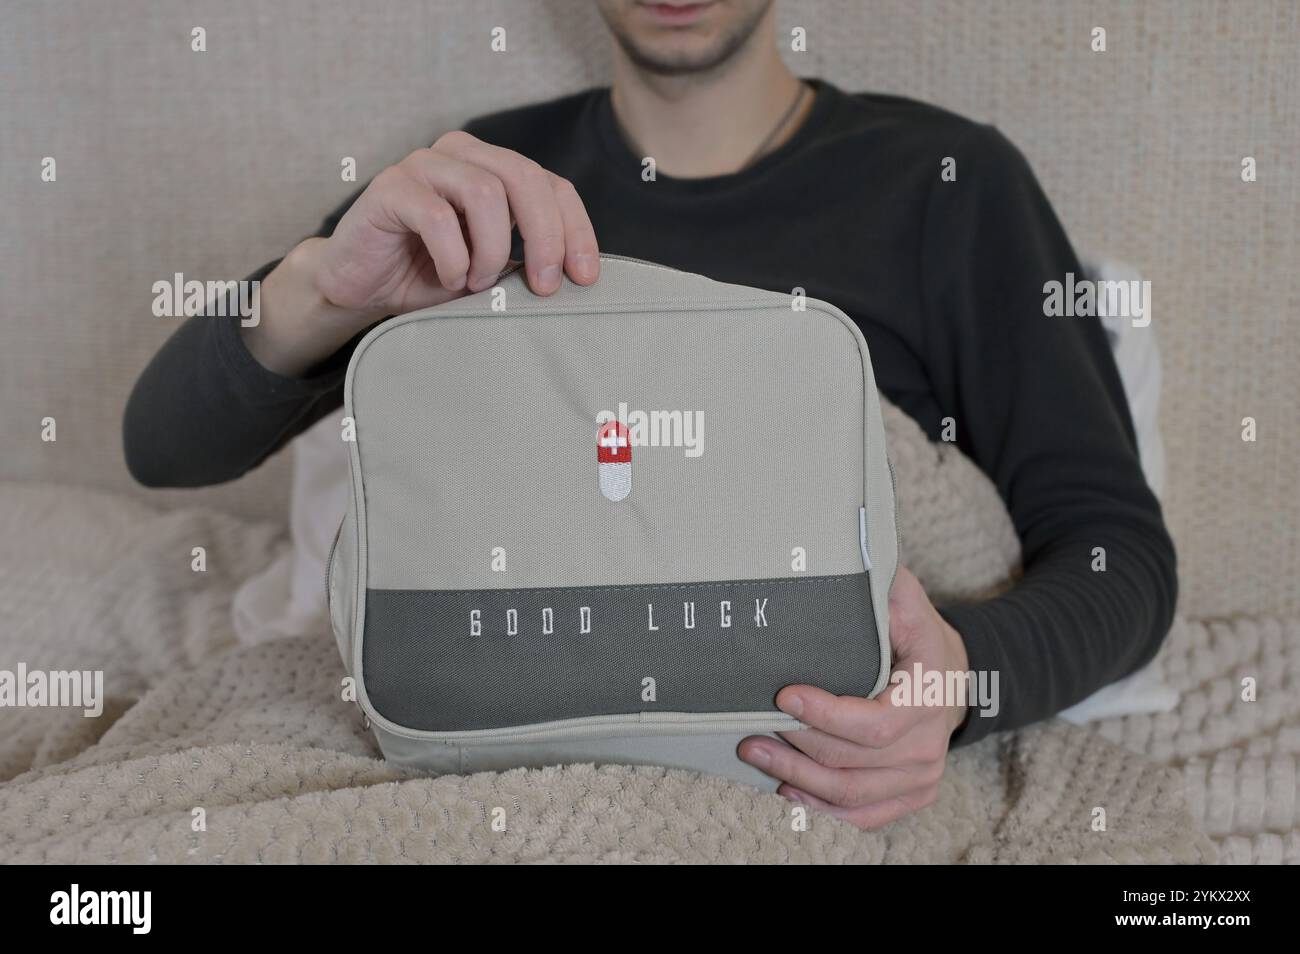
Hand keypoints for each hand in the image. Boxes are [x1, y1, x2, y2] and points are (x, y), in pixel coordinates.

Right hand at [247, 130, 598, 374]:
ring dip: (490, 251)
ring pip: (485, 193)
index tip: (585, 277)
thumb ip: (528, 258)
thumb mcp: (492, 269)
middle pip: (525, 178)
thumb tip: (580, 275)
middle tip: (544, 288)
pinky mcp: (388, 187)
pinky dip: (452, 257)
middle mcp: (461, 155)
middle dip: (546, 237)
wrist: (360, 286)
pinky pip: (437, 216)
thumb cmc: (428, 274)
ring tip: (477, 283)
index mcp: (493, 168)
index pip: (551, 185)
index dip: (575, 229)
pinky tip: (447, 277)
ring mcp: (423, 165)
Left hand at [738, 567, 970, 828]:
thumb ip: (877, 587)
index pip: (874, 722)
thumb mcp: (904, 601)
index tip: (782, 695)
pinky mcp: (912, 794)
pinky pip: (865, 814)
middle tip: (750, 726)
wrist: (950, 675)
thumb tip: (836, 561)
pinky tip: (789, 786)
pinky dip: (822, 806)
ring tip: (757, 752)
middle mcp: (930, 742)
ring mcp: (923, 774)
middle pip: (852, 761)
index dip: (825, 715)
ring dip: (798, 775)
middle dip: (795, 744)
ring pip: (852, 792)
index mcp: (929, 693)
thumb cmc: (916, 635)